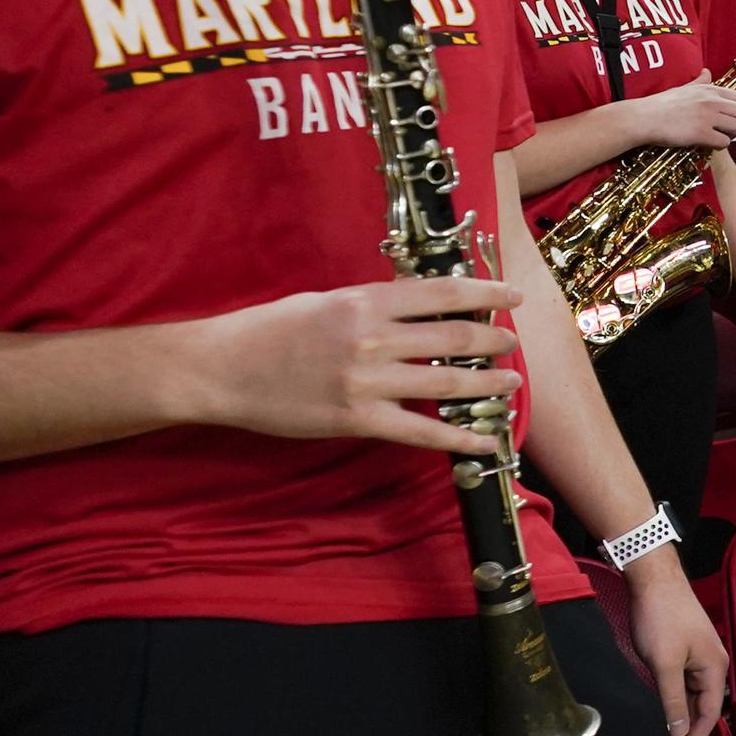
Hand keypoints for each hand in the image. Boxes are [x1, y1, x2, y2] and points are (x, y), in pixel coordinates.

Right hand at [189, 276, 524, 456]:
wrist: (221, 369)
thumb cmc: (268, 330)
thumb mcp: (324, 301)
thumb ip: (372, 303)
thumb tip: (416, 302)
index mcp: (364, 301)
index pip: (442, 293)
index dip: (487, 294)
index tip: (514, 296)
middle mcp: (372, 338)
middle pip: (453, 336)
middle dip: (493, 340)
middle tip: (514, 342)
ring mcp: (366, 381)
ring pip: (446, 383)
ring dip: (486, 384)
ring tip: (510, 384)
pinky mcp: (356, 419)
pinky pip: (420, 431)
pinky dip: (458, 438)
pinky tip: (484, 442)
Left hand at [621, 560, 727, 735]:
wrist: (652, 577)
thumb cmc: (662, 614)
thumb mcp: (664, 664)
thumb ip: (672, 701)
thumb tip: (677, 732)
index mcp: (715, 668)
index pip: (708, 717)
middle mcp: (712, 664)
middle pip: (701, 709)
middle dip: (685, 735)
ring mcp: (697, 657)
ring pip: (690, 697)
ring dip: (676, 718)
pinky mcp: (683, 650)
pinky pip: (680, 684)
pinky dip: (671, 701)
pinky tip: (657, 712)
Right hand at [628, 77, 735, 152]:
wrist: (645, 118)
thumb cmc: (661, 104)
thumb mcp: (684, 88)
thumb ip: (700, 82)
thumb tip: (707, 71)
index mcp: (709, 89)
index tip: (731, 117)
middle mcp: (711, 101)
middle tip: (727, 130)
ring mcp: (707, 117)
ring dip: (730, 136)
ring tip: (717, 137)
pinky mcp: (701, 133)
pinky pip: (724, 142)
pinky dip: (719, 146)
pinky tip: (708, 144)